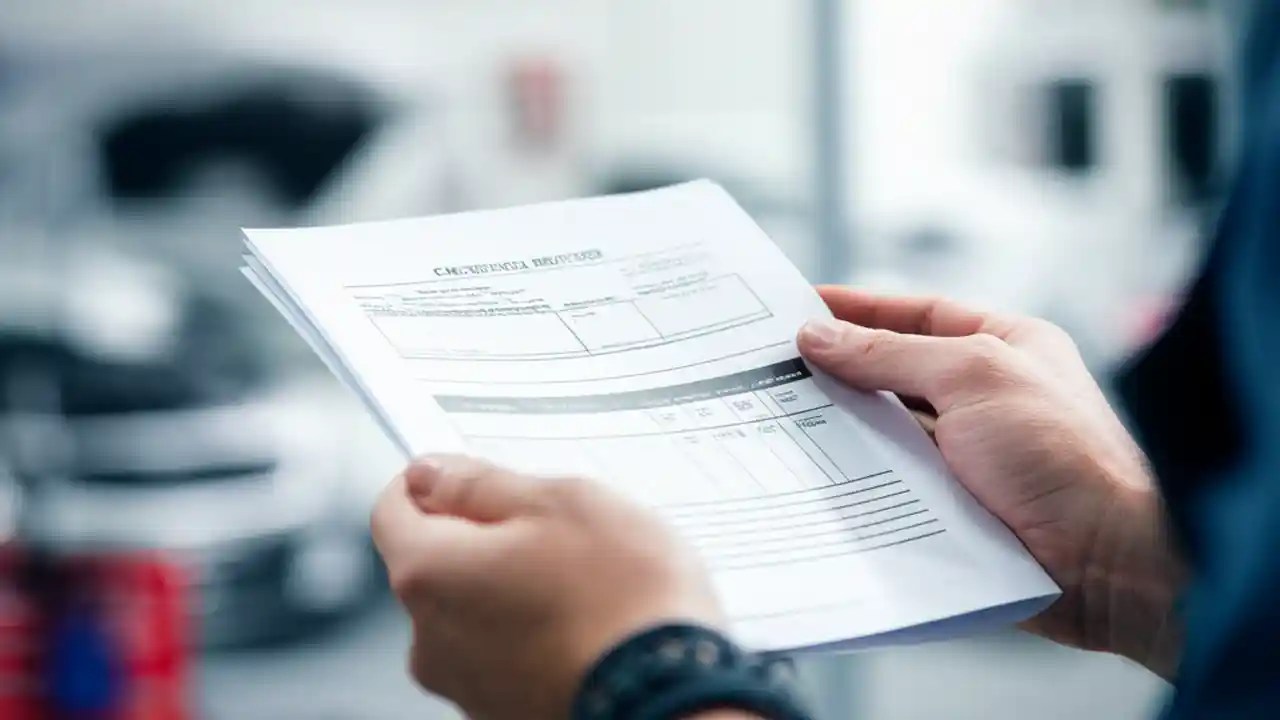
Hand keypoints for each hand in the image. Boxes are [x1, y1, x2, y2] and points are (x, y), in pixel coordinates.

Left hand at [371, 455, 723, 719]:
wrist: (677, 701)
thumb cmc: (625, 599)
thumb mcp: (560, 504)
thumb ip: (483, 484)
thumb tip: (433, 475)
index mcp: (429, 575)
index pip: (391, 510)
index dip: (429, 482)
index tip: (468, 473)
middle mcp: (430, 641)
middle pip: (436, 563)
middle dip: (485, 536)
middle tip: (555, 526)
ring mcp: (466, 687)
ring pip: (473, 611)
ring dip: (514, 586)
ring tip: (587, 581)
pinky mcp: (504, 714)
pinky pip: (504, 654)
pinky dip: (535, 632)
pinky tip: (589, 622)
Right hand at [797, 287, 1186, 677]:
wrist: (1108, 563)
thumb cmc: (1062, 453)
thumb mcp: (972, 376)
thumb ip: (889, 353)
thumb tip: (817, 335)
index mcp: (1005, 348)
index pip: (917, 316)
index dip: (859, 310)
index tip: (799, 307)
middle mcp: (985, 398)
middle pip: (894, 375)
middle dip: (838, 372)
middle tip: (770, 366)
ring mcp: (969, 457)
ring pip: (886, 434)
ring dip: (841, 430)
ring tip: (775, 418)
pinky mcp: (952, 510)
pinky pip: (891, 486)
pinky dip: (855, 480)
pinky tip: (813, 476)